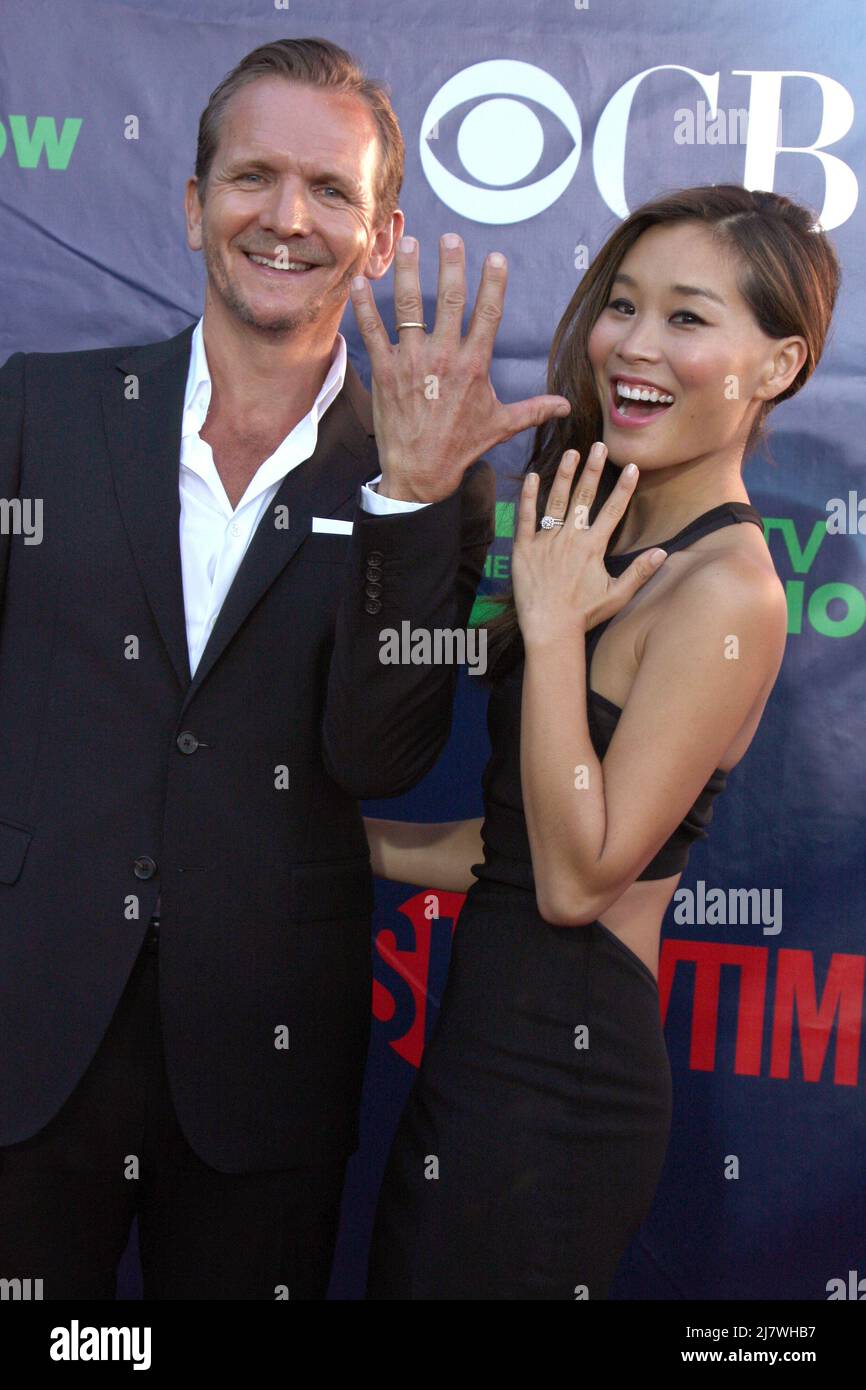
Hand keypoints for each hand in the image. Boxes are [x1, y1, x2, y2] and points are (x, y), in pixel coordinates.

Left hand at [349, 234, 571, 503]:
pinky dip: (365, 305)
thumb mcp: (500, 425)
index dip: (493, 283)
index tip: (496, 257)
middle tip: (450, 237)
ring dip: (408, 272)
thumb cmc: (460, 447)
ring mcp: (412, 363)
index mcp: (474, 366)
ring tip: (408, 242)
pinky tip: (360, 280)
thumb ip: (534, 409)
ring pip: (410, 308)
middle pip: (449, 301)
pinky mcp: (385, 372)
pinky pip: (373, 331)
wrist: (420, 473)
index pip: (488, 315)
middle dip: (451, 266)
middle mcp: (444, 358)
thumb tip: (566, 407)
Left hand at [511, 443, 667, 646]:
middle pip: (585, 497)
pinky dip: (528, 496)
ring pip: (556, 501)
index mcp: (593, 547)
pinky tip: (532, 476)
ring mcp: (546, 541)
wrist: (549, 629)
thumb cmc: (584, 615)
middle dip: (593, 469)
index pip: (613, 510)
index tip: (632, 466)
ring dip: (565, 475)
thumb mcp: (617, 595)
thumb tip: (663, 552)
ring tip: (572, 452)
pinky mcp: (524, 548)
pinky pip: (525, 518)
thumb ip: (640, 572)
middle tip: (599, 446)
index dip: (624, 487)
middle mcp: (571, 538)